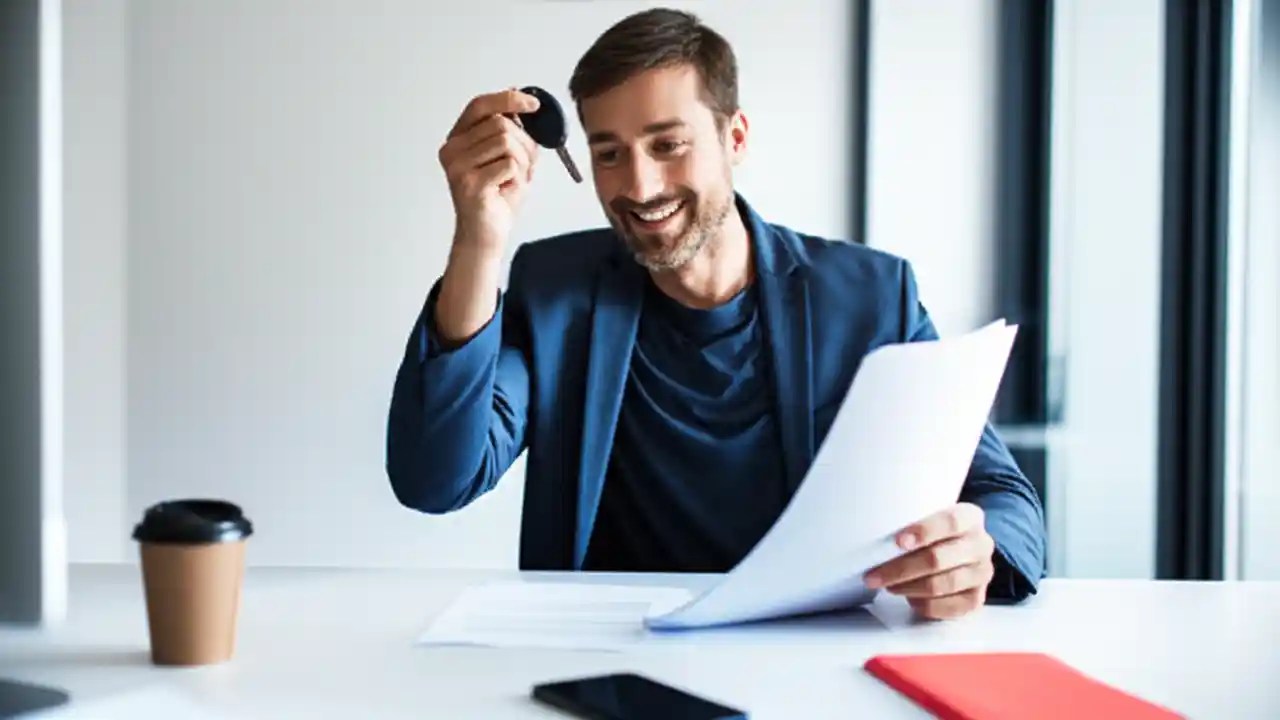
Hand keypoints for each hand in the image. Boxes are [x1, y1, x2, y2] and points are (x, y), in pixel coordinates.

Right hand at [438, 88, 541, 251]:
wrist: (487, 235)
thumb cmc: (498, 197)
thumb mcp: (510, 156)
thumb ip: (514, 130)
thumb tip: (519, 96)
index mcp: (458, 138)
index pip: (480, 105)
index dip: (508, 99)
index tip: (534, 104)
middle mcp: (451, 150)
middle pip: (500, 124)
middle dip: (524, 144)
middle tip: (525, 167)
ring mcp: (457, 167)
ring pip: (506, 142)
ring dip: (522, 163)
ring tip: (513, 181)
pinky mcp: (468, 183)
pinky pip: (508, 165)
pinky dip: (517, 178)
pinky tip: (506, 191)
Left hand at [863, 503, 995, 619]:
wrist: (958, 552)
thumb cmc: (934, 534)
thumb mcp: (926, 518)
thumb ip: (910, 523)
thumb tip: (874, 537)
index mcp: (969, 517)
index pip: (950, 522)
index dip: (923, 531)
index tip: (897, 542)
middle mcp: (981, 544)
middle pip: (939, 559)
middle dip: (900, 569)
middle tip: (874, 575)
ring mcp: (981, 573)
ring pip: (941, 584)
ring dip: (907, 588)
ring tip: (888, 586)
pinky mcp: (976, 599)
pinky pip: (947, 607)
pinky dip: (924, 605)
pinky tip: (909, 598)